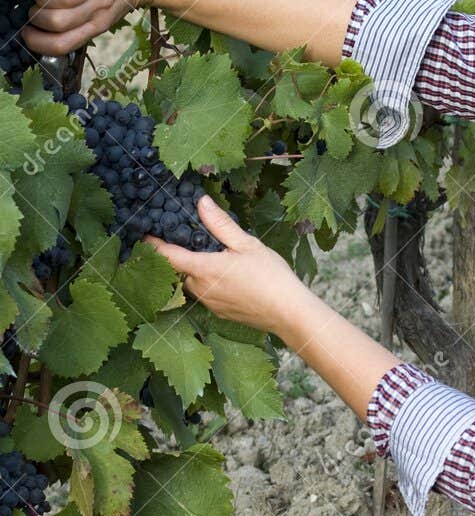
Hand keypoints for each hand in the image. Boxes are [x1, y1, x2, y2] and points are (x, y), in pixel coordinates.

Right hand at [22, 0, 155, 57]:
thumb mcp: (104, 15)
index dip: (38, 42)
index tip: (28, 34)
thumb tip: (49, 28)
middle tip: (36, 8)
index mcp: (96, 27)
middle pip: (58, 22)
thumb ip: (81, 23)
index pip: (62, 45)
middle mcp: (97, 11)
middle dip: (38, 16)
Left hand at [144, 197, 313, 342]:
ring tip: (214, 258)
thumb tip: (201, 202)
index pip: (168, 256)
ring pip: (193, 284)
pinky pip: (206, 295)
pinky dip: (210, 284)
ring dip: (197, 271)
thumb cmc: (271, 277)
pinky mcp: (220, 313)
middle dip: (183, 256)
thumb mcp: (247, 244)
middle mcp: (201, 289)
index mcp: (204, 269)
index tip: (144, 234)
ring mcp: (210, 304)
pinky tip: (229, 278)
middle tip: (192, 240)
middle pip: (180, 270)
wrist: (289, 313)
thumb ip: (220, 224)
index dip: (153, 244)